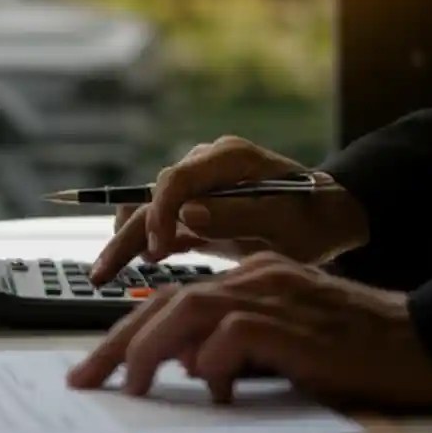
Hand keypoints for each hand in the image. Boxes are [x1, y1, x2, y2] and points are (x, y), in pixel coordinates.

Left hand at [67, 253, 431, 410]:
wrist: (425, 343)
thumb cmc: (359, 352)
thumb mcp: (286, 343)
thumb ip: (236, 345)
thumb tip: (182, 367)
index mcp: (251, 277)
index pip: (174, 297)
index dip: (131, 328)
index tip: (102, 364)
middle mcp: (255, 276)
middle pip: (165, 301)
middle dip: (118, 341)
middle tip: (87, 378)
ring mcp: (272, 294)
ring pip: (185, 310)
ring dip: (148, 350)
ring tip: (130, 388)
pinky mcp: (291, 320)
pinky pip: (230, 334)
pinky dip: (209, 361)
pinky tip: (207, 386)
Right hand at [90, 136, 369, 285]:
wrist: (329, 217)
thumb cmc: (314, 218)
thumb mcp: (285, 221)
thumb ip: (238, 215)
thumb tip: (187, 214)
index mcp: (228, 158)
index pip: (176, 180)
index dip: (160, 214)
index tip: (158, 251)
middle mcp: (206, 167)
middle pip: (153, 198)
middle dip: (126, 235)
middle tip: (102, 273)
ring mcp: (199, 188)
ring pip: (150, 212)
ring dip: (126, 242)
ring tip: (104, 274)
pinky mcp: (197, 210)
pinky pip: (162, 225)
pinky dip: (144, 245)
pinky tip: (127, 266)